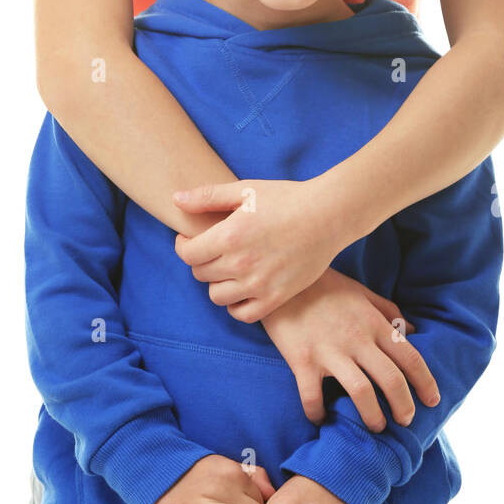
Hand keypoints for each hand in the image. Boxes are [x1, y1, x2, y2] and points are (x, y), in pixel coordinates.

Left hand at [173, 178, 336, 320]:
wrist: (328, 215)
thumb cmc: (286, 198)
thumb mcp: (245, 189)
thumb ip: (207, 196)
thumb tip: (175, 199)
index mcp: (230, 236)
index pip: (187, 254)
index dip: (183, 246)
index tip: (189, 239)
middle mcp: (241, 264)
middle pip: (200, 274)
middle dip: (201, 261)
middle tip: (213, 249)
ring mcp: (259, 284)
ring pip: (217, 297)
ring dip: (217, 282)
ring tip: (228, 267)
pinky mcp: (276, 298)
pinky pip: (243, 314)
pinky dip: (236, 305)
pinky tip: (242, 287)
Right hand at [261, 267, 439, 430]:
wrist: (282, 281)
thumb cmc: (324, 286)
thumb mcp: (361, 293)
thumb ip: (388, 312)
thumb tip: (413, 330)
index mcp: (373, 323)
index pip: (409, 357)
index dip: (425, 382)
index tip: (432, 400)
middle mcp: (356, 339)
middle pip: (391, 380)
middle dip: (403, 406)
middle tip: (406, 421)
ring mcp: (328, 351)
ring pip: (361, 392)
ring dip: (372, 417)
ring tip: (375, 428)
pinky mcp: (301, 361)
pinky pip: (313, 397)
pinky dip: (318, 413)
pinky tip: (321, 419)